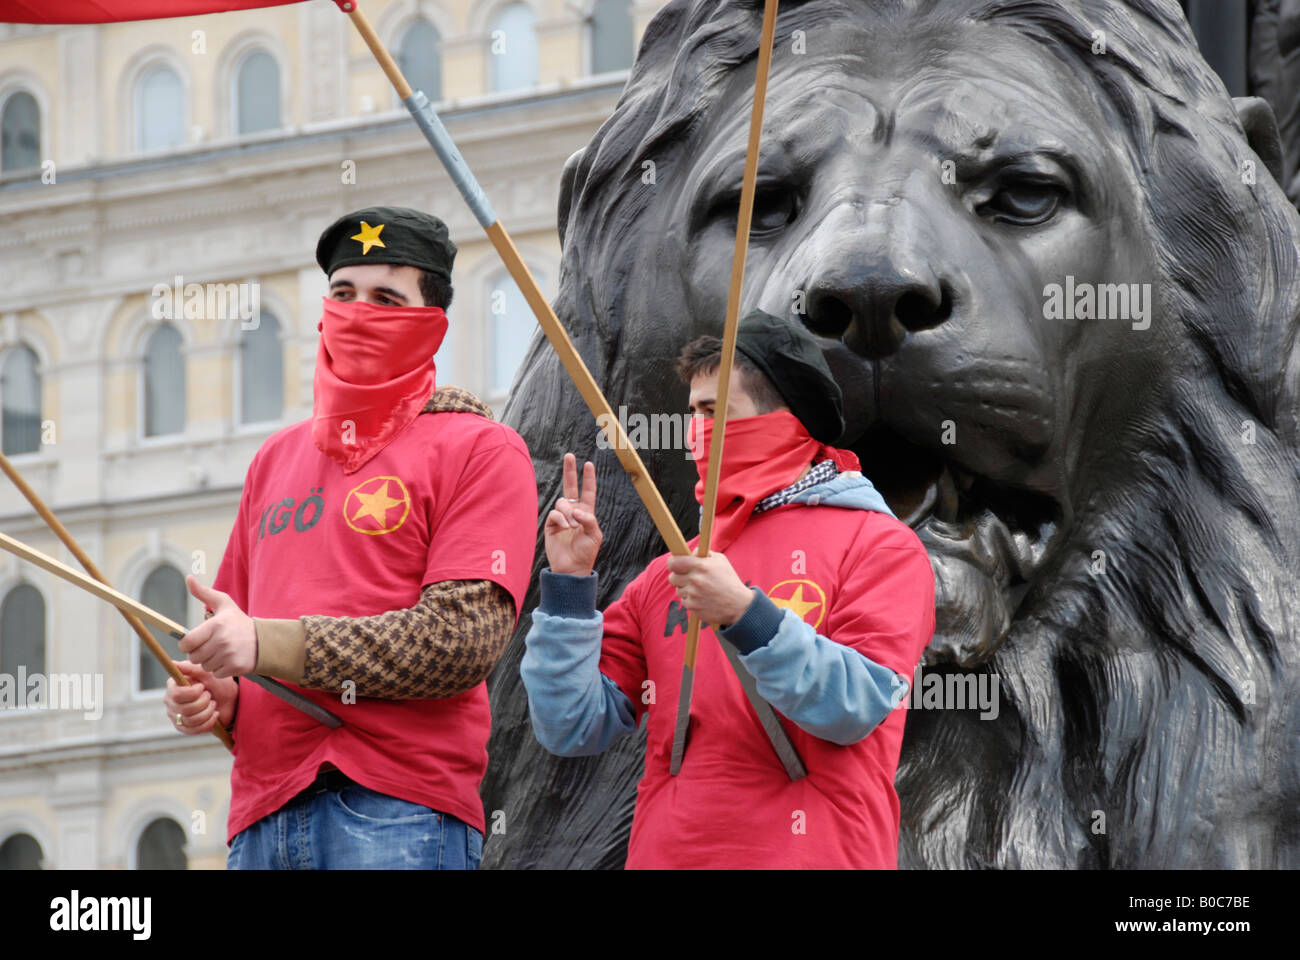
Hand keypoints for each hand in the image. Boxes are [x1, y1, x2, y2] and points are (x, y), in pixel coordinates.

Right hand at [164, 659, 237, 734]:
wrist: (228, 699)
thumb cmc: (215, 683)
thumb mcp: (207, 673)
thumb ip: (191, 668)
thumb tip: (173, 663)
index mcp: (173, 686)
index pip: (176, 694)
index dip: (193, 693)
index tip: (202, 686)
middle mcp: (171, 702)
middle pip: (185, 709)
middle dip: (203, 702)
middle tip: (209, 695)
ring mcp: (176, 716)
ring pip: (190, 720)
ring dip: (208, 711)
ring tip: (213, 704)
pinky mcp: (184, 728)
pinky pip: (194, 730)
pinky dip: (208, 722)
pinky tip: (214, 714)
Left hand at [178, 575, 257, 677]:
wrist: (264, 639)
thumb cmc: (239, 622)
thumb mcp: (224, 604)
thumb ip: (203, 593)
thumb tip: (189, 578)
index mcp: (215, 625)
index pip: (186, 643)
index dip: (188, 644)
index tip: (196, 641)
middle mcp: (221, 641)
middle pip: (194, 657)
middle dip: (200, 653)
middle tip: (211, 646)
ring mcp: (229, 655)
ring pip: (205, 666)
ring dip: (210, 661)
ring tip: (221, 652)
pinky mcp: (235, 667)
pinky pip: (216, 673)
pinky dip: (220, 669)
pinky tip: (229, 659)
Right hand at [544, 453, 602, 576]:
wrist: (572, 568)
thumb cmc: (586, 552)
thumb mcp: (595, 535)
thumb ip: (589, 520)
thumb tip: (577, 510)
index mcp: (587, 513)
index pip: (588, 491)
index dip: (588, 478)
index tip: (588, 464)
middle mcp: (573, 512)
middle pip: (570, 487)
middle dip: (570, 471)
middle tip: (570, 455)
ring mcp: (561, 517)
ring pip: (562, 502)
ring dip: (568, 513)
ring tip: (573, 527)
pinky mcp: (551, 525)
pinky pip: (554, 514)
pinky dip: (561, 519)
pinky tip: (565, 527)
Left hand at [665, 552, 754, 626]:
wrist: (739, 605)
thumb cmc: (729, 580)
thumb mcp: (720, 560)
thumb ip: (704, 553)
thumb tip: (690, 552)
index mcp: (701, 566)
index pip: (674, 562)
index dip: (672, 563)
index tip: (675, 565)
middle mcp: (695, 580)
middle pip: (672, 578)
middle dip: (678, 577)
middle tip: (687, 577)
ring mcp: (693, 595)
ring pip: (679, 590)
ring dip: (686, 589)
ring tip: (700, 589)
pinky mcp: (693, 607)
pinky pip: (684, 601)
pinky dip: (691, 600)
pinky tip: (703, 598)